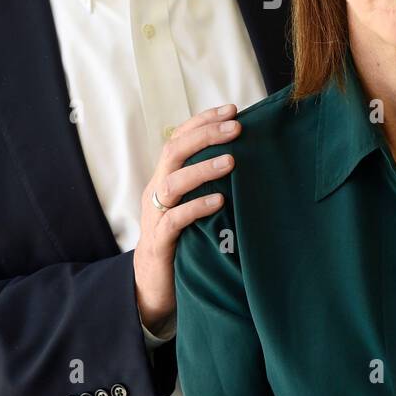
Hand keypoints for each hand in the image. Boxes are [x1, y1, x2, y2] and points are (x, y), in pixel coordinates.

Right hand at [133, 104, 240, 331]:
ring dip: (202, 169)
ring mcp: (155, 217)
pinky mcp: (160, 242)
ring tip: (231, 161)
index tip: (233, 109)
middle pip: (173, 151)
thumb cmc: (181, 240)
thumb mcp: (191, 205)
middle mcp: (156, 192)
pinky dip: (197, 207)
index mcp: (164, 179)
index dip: (203, 121)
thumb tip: (243, 157)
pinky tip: (219, 201)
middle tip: (236, 127)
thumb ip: (206, 184)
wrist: (153, 286)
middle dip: (205, 135)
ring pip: (172, 183)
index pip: (178, 138)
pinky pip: (176, 220)